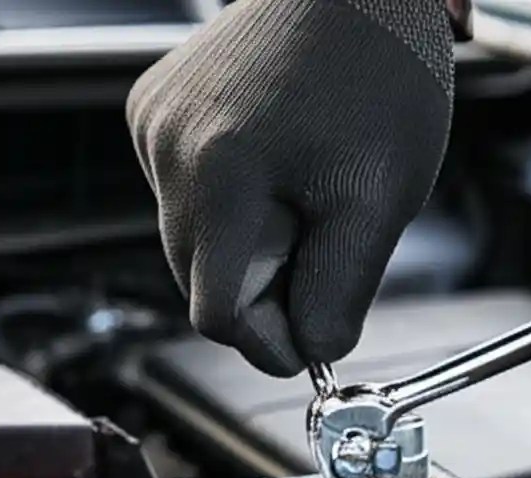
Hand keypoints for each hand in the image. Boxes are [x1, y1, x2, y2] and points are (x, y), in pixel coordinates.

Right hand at [127, 0, 454, 375]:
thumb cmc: (381, 73)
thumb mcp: (380, 197)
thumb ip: (340, 289)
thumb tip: (312, 351)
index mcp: (219, 174)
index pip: (216, 316)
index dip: (270, 339)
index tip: (313, 332)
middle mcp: (166, 147)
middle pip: (199, 281)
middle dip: (262, 285)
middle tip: (324, 241)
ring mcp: (151, 122)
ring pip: (187, 240)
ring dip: (243, 241)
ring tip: (303, 185)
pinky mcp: (149, 106)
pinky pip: (180, 191)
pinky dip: (225, 198)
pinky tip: (270, 156)